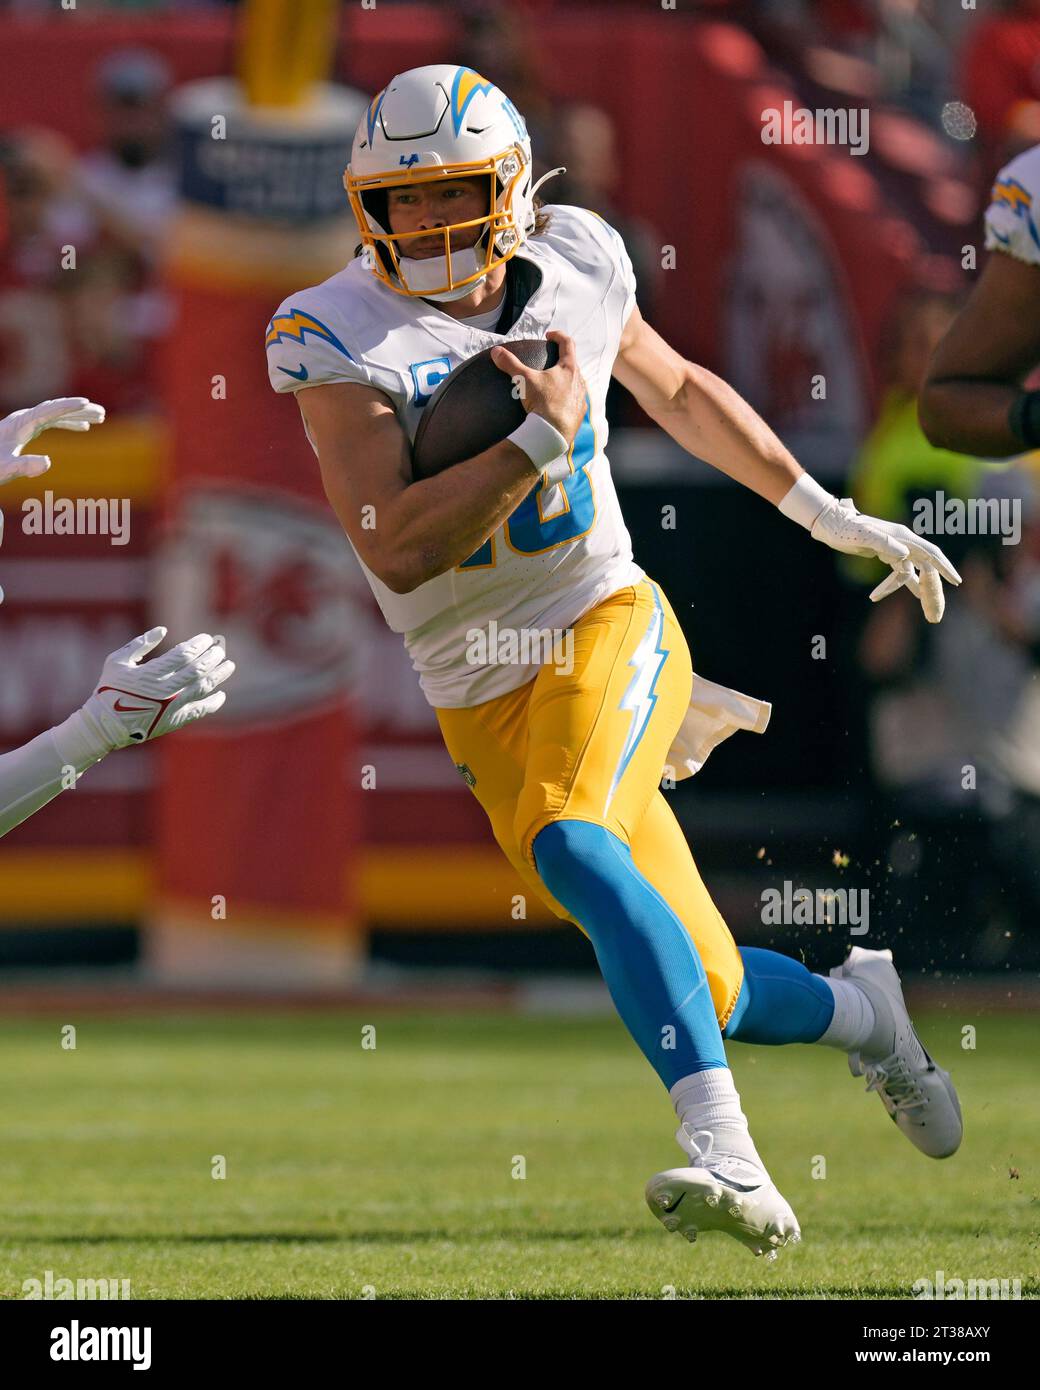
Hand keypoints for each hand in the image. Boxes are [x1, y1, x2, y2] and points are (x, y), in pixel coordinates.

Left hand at [0, 397, 105, 484]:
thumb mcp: (6, 469)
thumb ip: (25, 466)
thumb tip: (48, 462)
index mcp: (20, 423)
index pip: (48, 410)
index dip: (67, 406)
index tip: (86, 403)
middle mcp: (24, 418)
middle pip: (56, 408)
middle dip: (79, 409)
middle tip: (102, 413)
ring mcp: (27, 422)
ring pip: (57, 413)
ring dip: (78, 415)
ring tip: (100, 418)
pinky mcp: (28, 428)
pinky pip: (53, 421)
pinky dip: (69, 422)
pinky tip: (83, 427)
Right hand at [77, 628, 234, 751]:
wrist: (104, 725)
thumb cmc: (109, 689)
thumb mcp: (117, 660)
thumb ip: (140, 644)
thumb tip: (163, 630)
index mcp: (151, 673)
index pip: (183, 654)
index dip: (198, 644)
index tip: (207, 638)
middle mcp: (165, 690)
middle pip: (198, 669)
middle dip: (212, 657)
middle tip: (220, 648)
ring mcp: (172, 706)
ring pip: (204, 688)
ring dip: (219, 675)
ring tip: (229, 665)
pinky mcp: (175, 721)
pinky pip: (200, 711)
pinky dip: (213, 703)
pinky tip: (221, 694)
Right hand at [490, 330, 586, 444]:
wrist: (553, 433)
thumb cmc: (542, 403)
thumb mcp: (523, 380)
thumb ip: (510, 364)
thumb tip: (496, 351)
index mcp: (568, 368)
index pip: (567, 343)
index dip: (558, 336)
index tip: (549, 336)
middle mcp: (579, 381)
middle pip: (572, 364)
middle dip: (562, 360)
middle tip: (551, 361)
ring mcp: (581, 398)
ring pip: (576, 383)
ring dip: (566, 380)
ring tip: (554, 384)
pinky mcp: (580, 413)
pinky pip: (575, 402)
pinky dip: (567, 399)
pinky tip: (557, 404)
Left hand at [811, 496, 960, 622]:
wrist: (831, 523)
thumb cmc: (845, 528)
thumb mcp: (862, 535)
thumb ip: (884, 542)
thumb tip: (904, 554)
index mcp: (902, 538)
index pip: (929, 554)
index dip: (943, 567)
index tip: (956, 582)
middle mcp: (903, 543)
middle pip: (926, 568)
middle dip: (933, 592)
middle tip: (936, 616)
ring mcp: (896, 549)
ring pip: (916, 573)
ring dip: (922, 593)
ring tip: (930, 615)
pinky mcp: (888, 555)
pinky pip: (903, 573)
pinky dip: (907, 585)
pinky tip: (916, 597)